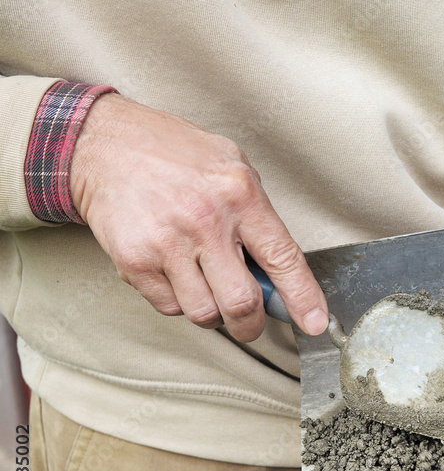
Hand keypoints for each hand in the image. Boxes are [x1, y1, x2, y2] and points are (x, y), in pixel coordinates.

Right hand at [69, 94, 327, 341]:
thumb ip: (258, 216)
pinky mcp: (134, 261)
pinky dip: (178, 301)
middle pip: (242, 303)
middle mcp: (205, 221)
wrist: (102, 145)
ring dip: (213, 312)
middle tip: (250, 321)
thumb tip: (281, 273)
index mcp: (239, 195)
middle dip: (251, 325)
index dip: (303, 298)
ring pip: (205, 313)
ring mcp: (167, 244)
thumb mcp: (231, 166)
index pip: (283, 259)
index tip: (315, 324)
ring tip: (206, 283)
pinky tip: (175, 271)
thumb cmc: (173, 155)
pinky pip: (170, 307)